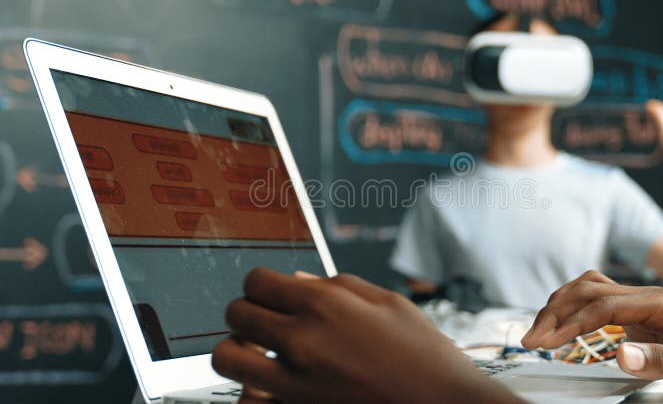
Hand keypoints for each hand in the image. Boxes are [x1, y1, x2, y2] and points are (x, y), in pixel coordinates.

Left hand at [212, 268, 522, 403]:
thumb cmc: (426, 356)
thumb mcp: (389, 303)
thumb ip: (338, 286)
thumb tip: (299, 280)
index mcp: (325, 304)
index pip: (255, 281)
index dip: (260, 284)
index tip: (268, 292)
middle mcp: (302, 341)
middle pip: (235, 314)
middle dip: (245, 313)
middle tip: (262, 320)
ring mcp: (295, 383)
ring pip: (226, 358)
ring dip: (237, 351)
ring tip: (256, 353)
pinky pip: (251, 397)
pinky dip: (254, 389)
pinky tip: (273, 385)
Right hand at [521, 271, 662, 394]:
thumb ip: (662, 359)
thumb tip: (617, 354)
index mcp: (662, 302)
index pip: (601, 305)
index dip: (568, 324)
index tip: (543, 343)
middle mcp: (650, 297)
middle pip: (588, 289)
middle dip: (554, 311)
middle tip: (530, 339)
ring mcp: (647, 306)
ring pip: (591, 292)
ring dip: (562, 308)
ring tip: (539, 333)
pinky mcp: (646, 320)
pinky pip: (602, 309)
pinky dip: (577, 316)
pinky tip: (566, 333)